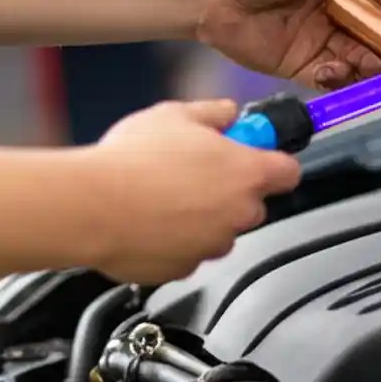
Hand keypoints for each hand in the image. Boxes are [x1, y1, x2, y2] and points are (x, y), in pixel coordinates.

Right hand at [84, 100, 300, 283]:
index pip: (288, 171)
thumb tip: (228, 112)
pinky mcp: (184, 269)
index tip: (255, 155)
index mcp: (247, 174)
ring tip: (162, 197)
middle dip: (229, 191)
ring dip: (201, 218)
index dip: (273, 162)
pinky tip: (147, 221)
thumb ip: (213, 112)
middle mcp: (238, 214)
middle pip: (251, 204)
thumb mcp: (176, 114)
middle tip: (194, 172)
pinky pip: (187, 253)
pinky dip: (173, 241)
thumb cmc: (134, 159)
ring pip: (218, 231)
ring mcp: (212, 246)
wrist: (92, 207)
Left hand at [200, 0, 380, 89]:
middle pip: (374, 35)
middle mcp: (334, 14)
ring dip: (369, 66)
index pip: (380, 0)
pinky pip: (330, 78)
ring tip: (373, 68)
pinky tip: (335, 71)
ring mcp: (320, 41)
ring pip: (357, 59)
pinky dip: (339, 78)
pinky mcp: (302, 66)